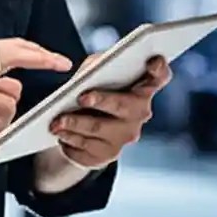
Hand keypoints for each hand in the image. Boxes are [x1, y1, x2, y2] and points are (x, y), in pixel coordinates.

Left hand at [47, 55, 171, 168]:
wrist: (86, 128)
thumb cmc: (95, 91)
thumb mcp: (96, 72)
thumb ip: (97, 65)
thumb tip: (91, 69)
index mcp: (141, 88)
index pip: (159, 76)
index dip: (159, 69)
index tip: (152, 61)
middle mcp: (139, 113)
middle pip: (123, 106)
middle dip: (102, 101)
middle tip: (82, 98)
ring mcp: (125, 136)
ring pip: (99, 130)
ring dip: (76, 124)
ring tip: (57, 121)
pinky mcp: (107, 154)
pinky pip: (87, 149)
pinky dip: (70, 140)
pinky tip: (60, 134)